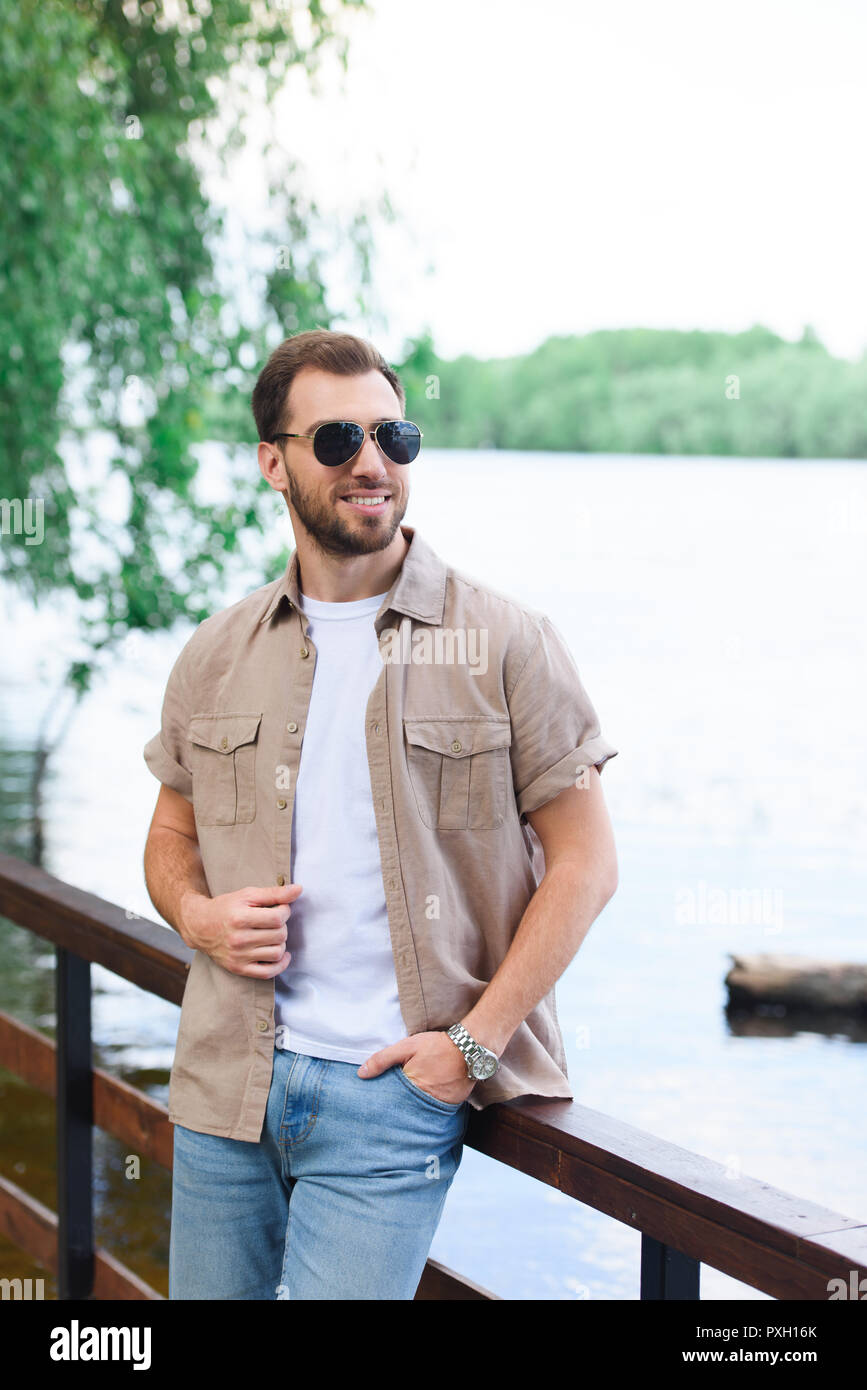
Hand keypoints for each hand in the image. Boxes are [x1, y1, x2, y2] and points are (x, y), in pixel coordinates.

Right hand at [178, 882, 302, 976]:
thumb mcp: (248, 895)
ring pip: (277, 953)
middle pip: (279, 935)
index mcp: (240, 918)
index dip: (285, 911)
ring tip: (272, 935)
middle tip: (274, 921)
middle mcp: (238, 939)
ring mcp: (238, 956)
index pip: (277, 918)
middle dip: (282, 926)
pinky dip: (280, 965)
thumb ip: (274, 893)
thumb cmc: (226, 908)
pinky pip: (268, 973)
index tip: (279, 909)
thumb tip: (299, 890)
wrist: (200, 926)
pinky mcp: (238, 968)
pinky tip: (281, 954)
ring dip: (281, 943)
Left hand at [357, 1029, 476, 1105]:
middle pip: (406, 1110)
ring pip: (421, 1112)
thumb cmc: (436, 1045)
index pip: (392, 1102)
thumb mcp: (406, 1046)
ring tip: (407, 1109)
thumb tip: (361, 1073)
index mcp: (411, 1087)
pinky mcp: (453, 1104)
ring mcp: (440, 1104)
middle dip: (398, 1111)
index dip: (385, 1103)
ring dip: (415, 1110)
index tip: (376, 1108)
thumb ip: (383, 1059)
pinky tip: (426, 1102)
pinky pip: (437, 1110)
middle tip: (390, 1113)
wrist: (471, 1047)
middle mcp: (425, 1100)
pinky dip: (431, 1107)